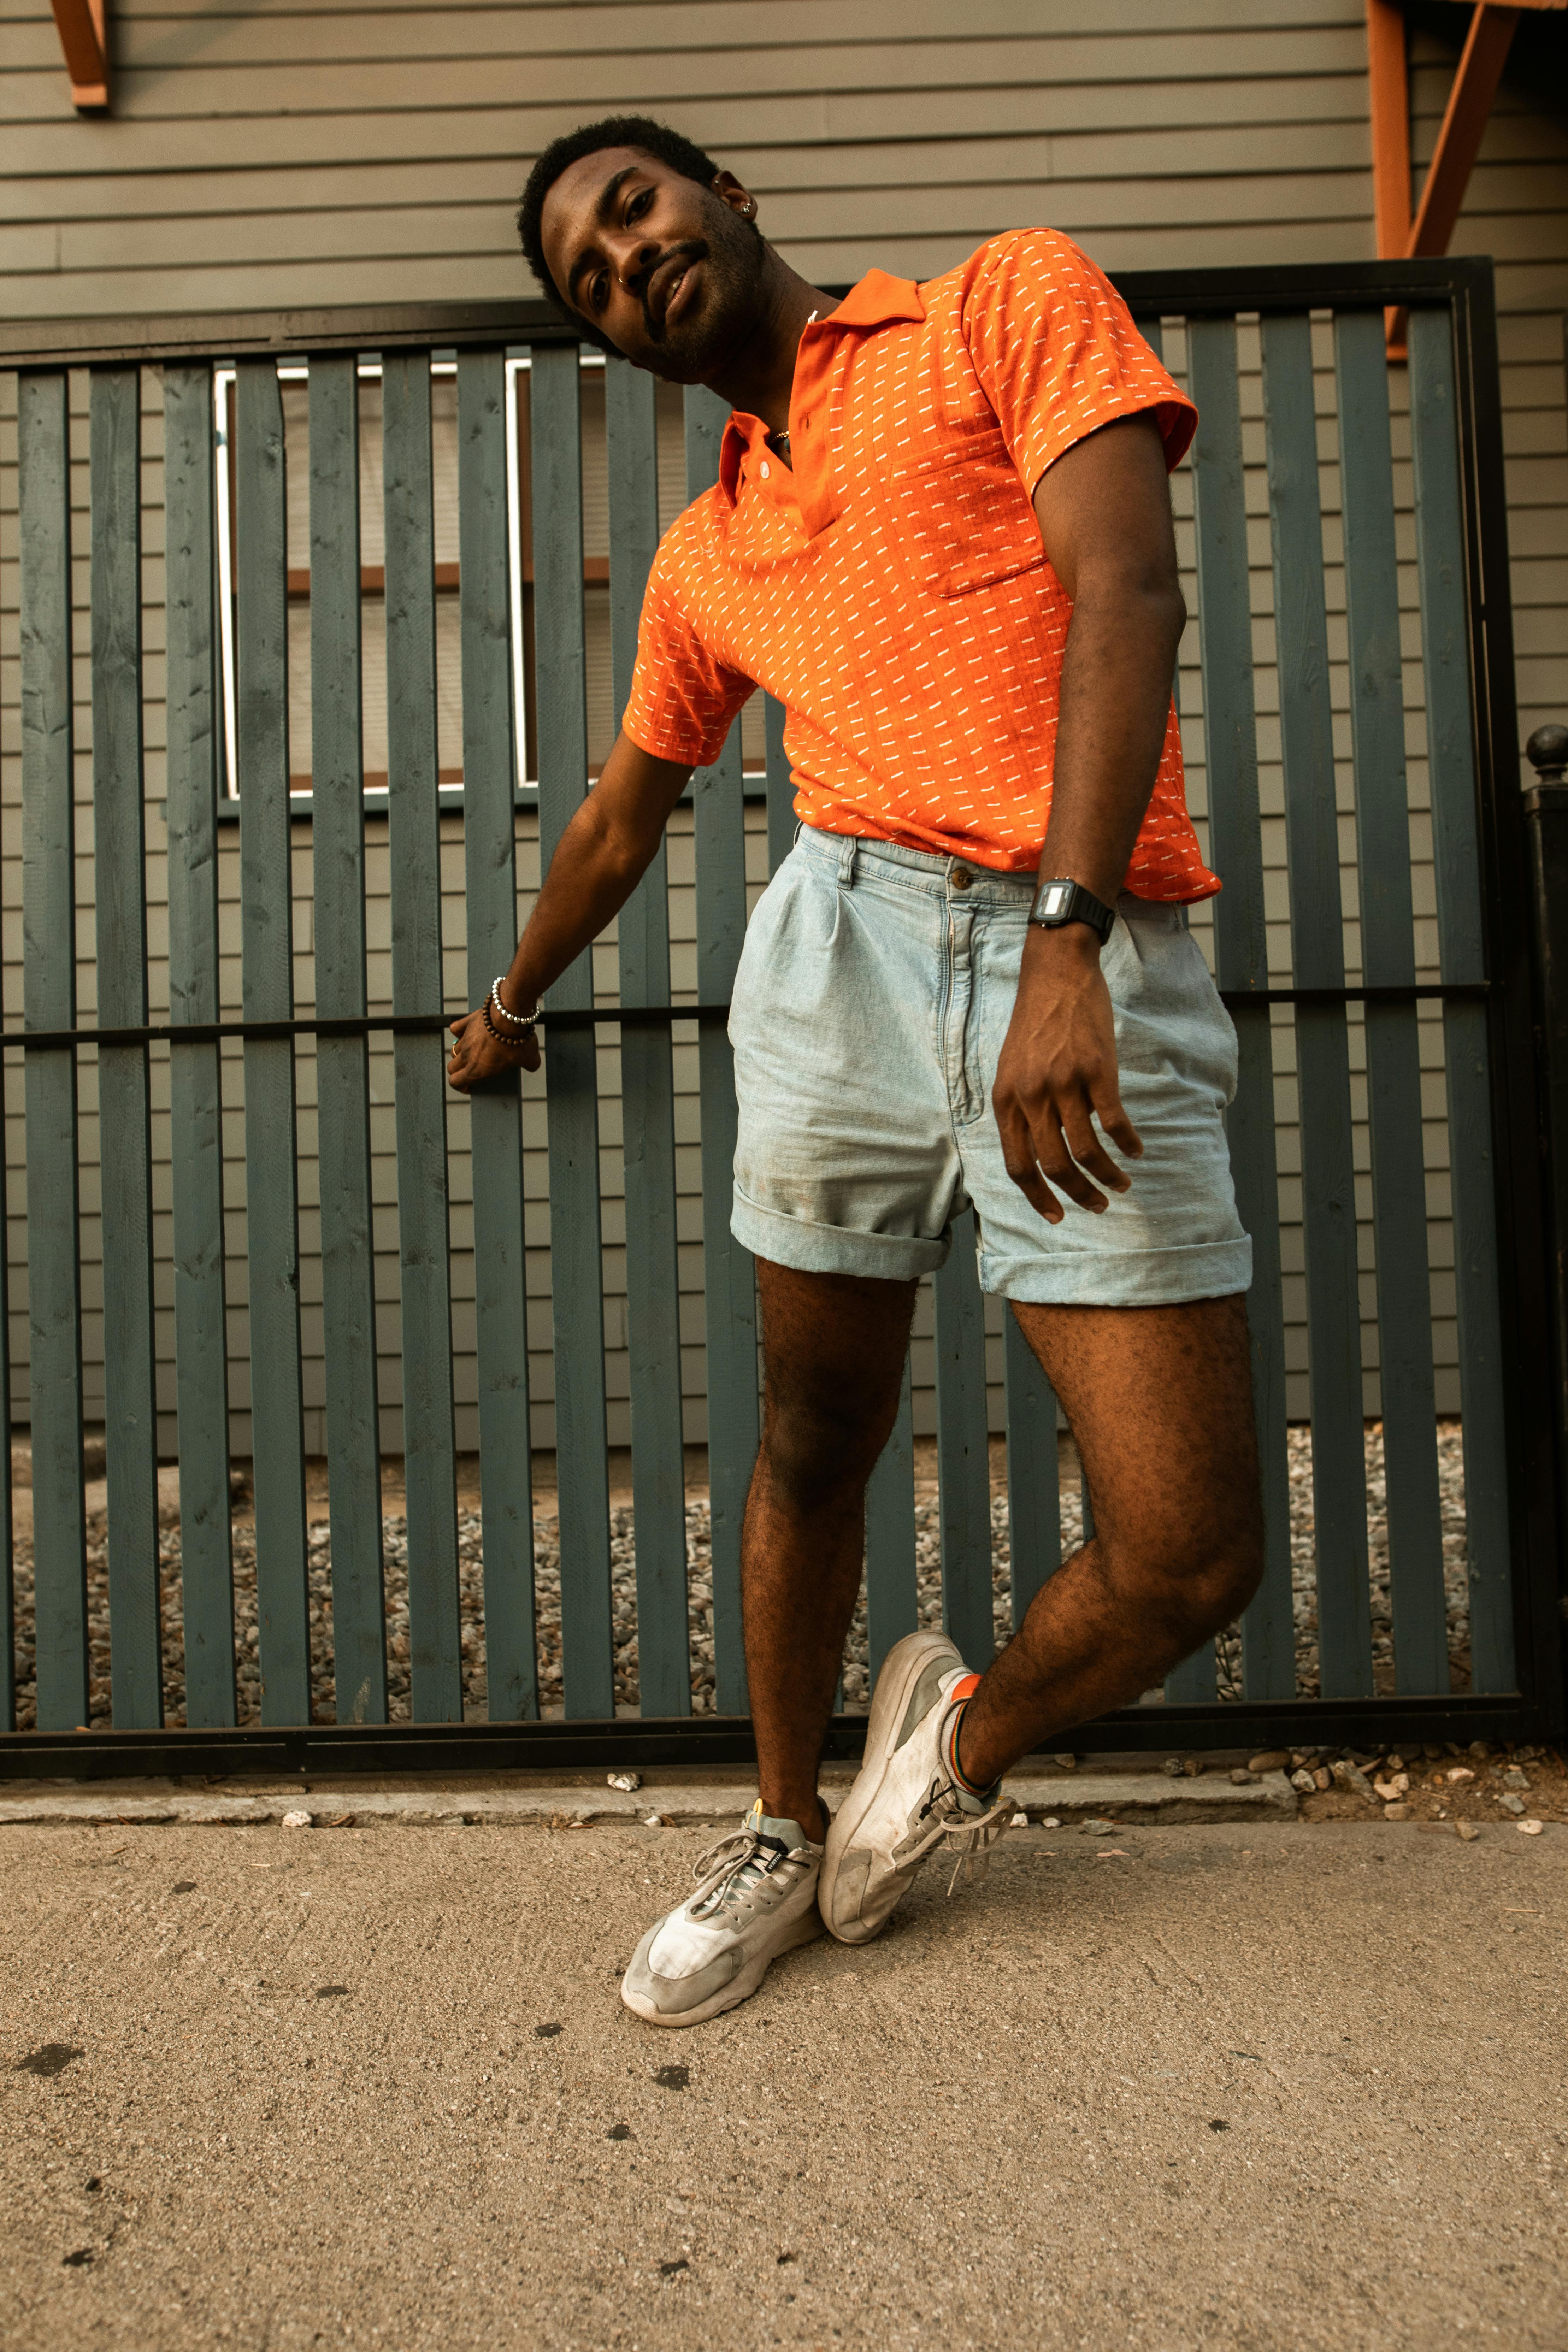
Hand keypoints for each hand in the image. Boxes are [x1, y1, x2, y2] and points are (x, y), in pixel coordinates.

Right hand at [446, 1005, 539, 1091]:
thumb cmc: (518, 1039)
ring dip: (463, 1052)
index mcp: (477, 1069)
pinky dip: (459, 1031)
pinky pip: (456, 1029)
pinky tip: (468, 1031)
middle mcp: (467, 1055)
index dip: (460, 1085)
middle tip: (472, 1068)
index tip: (469, 1085)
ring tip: (476, 1050)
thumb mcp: (529, 1058)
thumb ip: (529, 1065)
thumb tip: (532, 1065)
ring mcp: (465, 1038)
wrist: (510, 1015)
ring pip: (456, 1049)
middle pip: (452, 1067)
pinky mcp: (467, 1022)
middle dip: (460, 1070)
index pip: (456, 1082)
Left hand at [991, 925, 1141, 1221]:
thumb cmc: (1036, 1022)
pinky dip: (1128, 1143)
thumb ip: (1023, 1109)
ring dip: (1108, 1176)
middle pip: (1054, 1166)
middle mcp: (1031, 1096)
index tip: (1057, 1217)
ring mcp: (1064, 1083)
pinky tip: (1137, 1151)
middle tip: (1098, 1206)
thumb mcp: (1013, 1069)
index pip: (1018, 1165)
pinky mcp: (1096, 1070)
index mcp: (1006, 1100)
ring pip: (1086, 1151)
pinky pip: (1115, 1121)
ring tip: (1122, 1185)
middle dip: (1078, 1195)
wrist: (1056, 973)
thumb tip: (1043, 1151)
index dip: (1037, 1197)